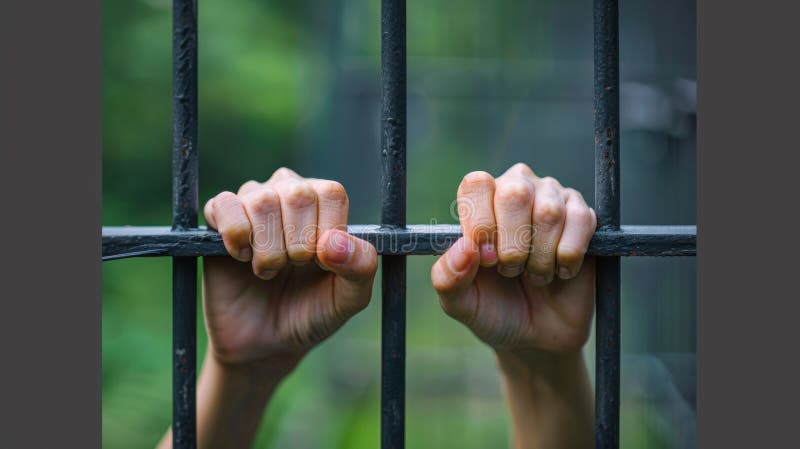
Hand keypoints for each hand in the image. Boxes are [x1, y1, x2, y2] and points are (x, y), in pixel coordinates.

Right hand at [202, 168, 377, 369]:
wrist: (267, 342)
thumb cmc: (312, 310)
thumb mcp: (349, 297)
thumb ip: (360, 267)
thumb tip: (335, 242)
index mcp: (325, 203)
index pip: (331, 194)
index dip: (326, 233)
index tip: (320, 263)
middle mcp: (289, 192)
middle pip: (297, 194)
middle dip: (297, 245)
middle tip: (292, 268)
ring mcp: (252, 201)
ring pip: (261, 201)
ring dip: (268, 249)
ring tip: (269, 269)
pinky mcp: (219, 215)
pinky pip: (225, 204)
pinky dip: (236, 236)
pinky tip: (242, 257)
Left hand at [431, 163, 596, 355]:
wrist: (536, 337)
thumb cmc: (493, 310)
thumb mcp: (460, 303)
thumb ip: (447, 278)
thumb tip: (466, 247)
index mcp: (480, 201)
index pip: (477, 184)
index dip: (482, 224)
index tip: (486, 260)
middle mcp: (516, 189)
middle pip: (515, 192)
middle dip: (513, 244)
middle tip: (511, 270)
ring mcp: (552, 199)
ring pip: (549, 211)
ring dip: (541, 258)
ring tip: (535, 274)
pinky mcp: (583, 216)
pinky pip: (581, 221)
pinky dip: (568, 257)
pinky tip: (560, 270)